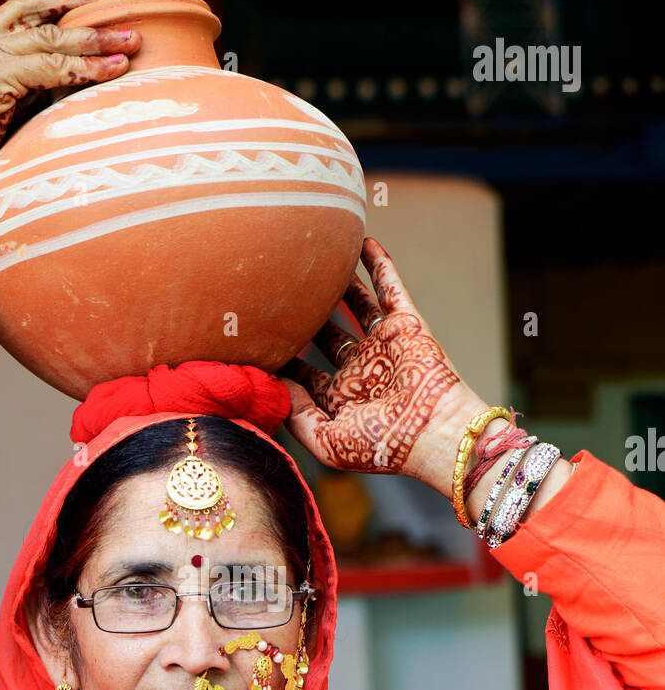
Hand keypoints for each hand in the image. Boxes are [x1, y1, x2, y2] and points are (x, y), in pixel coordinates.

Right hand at [0, 0, 139, 185]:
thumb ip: (22, 86)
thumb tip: (63, 82)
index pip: (21, 11)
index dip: (58, 6)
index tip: (91, 7)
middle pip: (37, 12)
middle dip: (82, 10)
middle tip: (119, 14)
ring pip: (49, 36)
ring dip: (94, 39)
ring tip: (128, 42)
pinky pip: (50, 67)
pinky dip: (84, 68)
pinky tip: (111, 70)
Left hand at [281, 238, 483, 492]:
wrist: (432, 433)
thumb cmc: (380, 447)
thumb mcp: (326, 444)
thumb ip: (297, 417)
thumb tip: (278, 383)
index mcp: (342, 399)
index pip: (306, 374)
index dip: (283, 359)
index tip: (257, 340)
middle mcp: (361, 370)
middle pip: (326, 336)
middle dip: (304, 319)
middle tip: (279, 296)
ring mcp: (383, 345)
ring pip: (356, 307)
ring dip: (339, 286)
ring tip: (316, 262)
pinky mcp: (405, 324)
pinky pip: (390, 287)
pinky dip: (379, 265)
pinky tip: (363, 242)